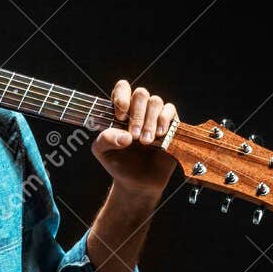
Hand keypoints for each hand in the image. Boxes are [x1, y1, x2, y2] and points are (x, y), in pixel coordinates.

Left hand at [93, 80, 178, 202]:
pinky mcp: (170, 124)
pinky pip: (170, 110)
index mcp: (121, 111)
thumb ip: (104, 139)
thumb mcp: (102, 152)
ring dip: (150, 122)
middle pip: (141, 93)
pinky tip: (159, 135)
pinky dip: (164, 120)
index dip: (122, 96)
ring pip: (155, 101)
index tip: (120, 115)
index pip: (123, 88)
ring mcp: (155, 115)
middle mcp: (138, 110)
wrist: (137, 183)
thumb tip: (125, 135)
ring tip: (145, 142)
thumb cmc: (119, 164)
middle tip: (134, 136)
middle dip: (137, 114)